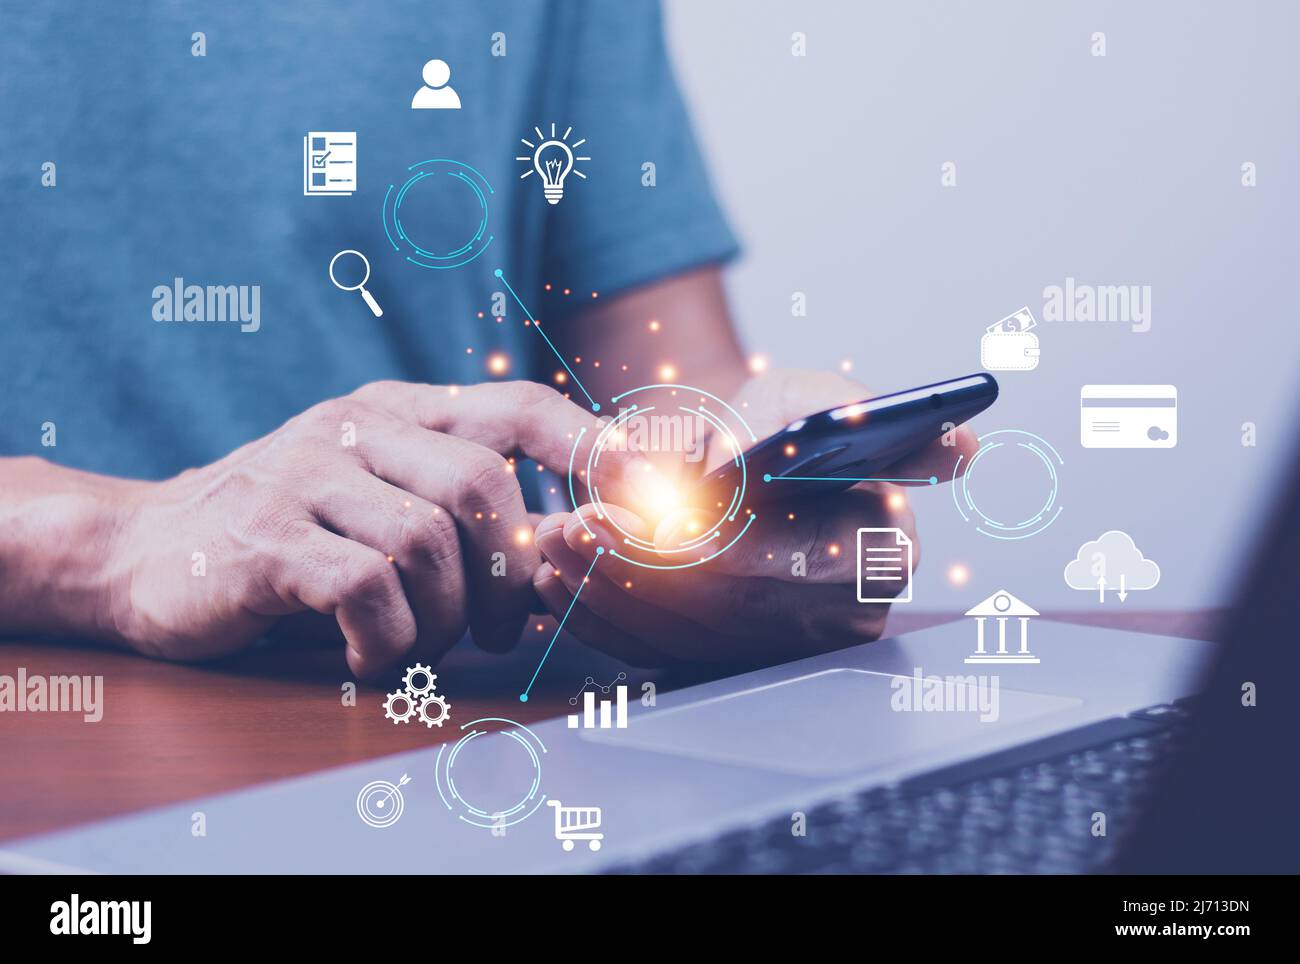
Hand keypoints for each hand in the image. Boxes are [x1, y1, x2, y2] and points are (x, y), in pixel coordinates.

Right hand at [105, 381, 632, 677]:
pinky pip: (366, 589)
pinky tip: (367, 656)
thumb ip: (460, 508)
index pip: (516, 405)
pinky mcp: (263, 538)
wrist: (139, 551)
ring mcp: (303, 475)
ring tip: (418, 646)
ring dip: (445, 619)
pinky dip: (387, 641)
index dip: (588, 446)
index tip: (641, 492)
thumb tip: (575, 550)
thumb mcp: (375, 496)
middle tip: (505, 627)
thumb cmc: (289, 534)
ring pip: (427, 542)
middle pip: (482, 482)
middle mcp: (354, 426)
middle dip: (513, 571)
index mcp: (396, 410)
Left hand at [531, 369, 978, 666]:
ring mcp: (784, 646)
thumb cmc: (790, 428)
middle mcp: (842, 613)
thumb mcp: (795, 397)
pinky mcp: (734, 659)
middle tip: (577, 522)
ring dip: (606, 587)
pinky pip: (658, 652)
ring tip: (555, 534)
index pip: (803, 561)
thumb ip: (769, 421)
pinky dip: (600, 617)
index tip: (655, 524)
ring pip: (685, 635)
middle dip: (639, 565)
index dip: (724, 547)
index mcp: (881, 544)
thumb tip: (720, 469)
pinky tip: (560, 573)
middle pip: (730, 607)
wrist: (766, 467)